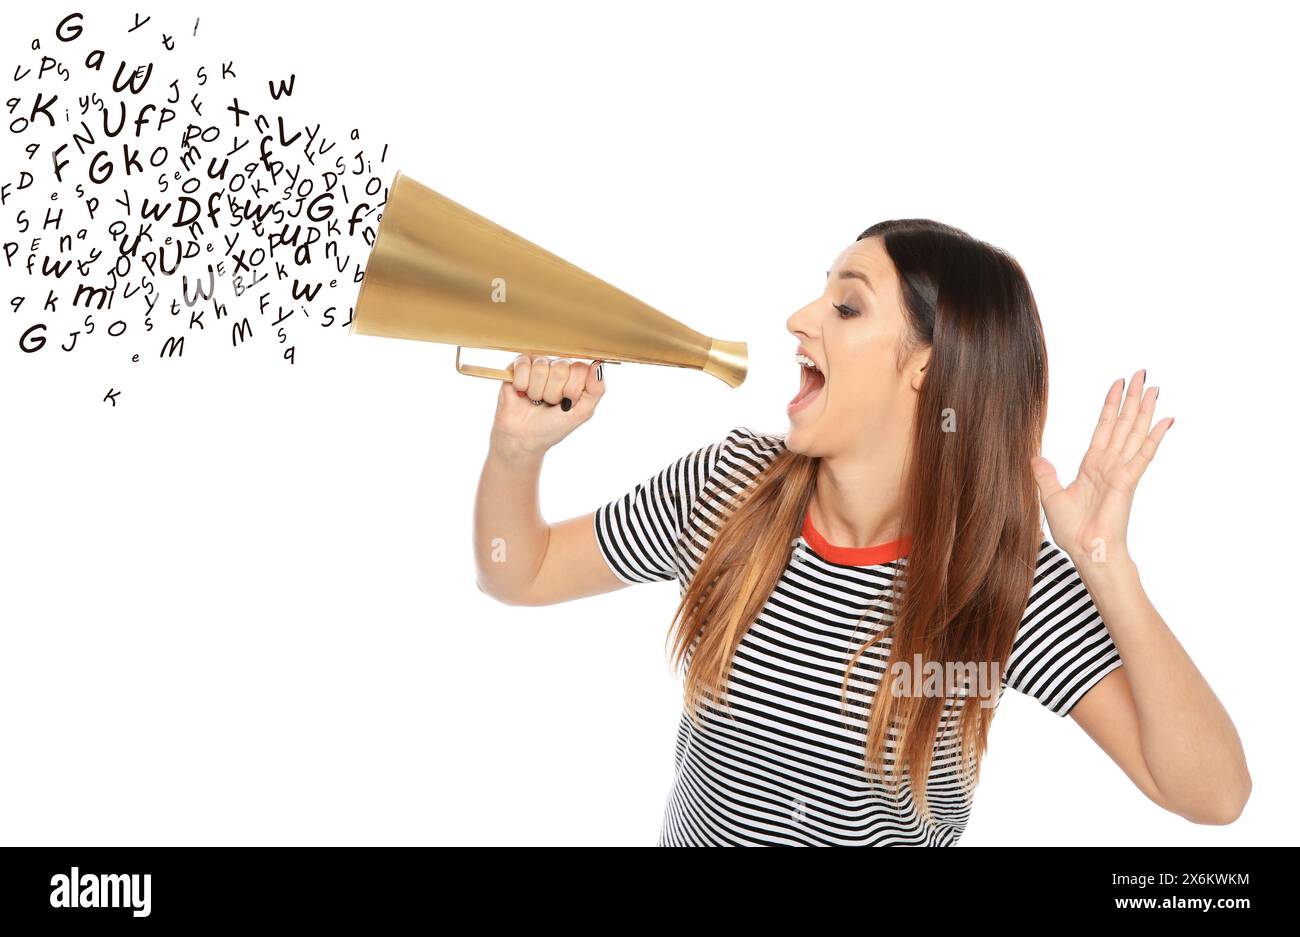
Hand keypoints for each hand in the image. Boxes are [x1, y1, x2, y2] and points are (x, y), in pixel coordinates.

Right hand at [490, 355, 606, 457]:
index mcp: (576, 375)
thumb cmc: (552, 426)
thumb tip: (598, 365)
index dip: (572, 390)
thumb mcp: (581, 413)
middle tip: (548, 403)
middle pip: (560, 369)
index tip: (567, 403)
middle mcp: (559, 366)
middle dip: (553, 393)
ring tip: (535, 400)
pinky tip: (522, 393)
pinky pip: (523, 365)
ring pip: (541, 368)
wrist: (523, 438)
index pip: (581, 369)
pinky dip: (522, 384)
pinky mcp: (518, 364)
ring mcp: (539, 363)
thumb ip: (596, 390)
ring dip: (536, 392)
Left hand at [1030, 368, 1173, 567]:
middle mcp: (1109, 464)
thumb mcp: (1051, 497)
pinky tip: (1167, 419)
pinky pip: (1144, 454)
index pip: (1104, 428)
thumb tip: (1035, 458)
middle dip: (1131, 398)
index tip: (1117, 385)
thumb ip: (1046, 476)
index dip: (1110, 406)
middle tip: (1142, 374)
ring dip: (1144, 409)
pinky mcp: (1128, 481)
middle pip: (1123, 423)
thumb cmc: (1073, 531)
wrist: (1086, 551)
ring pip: (1135, 432)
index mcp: (1092, 466)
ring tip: (1154, 387)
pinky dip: (1155, 437)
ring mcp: (1121, 471)